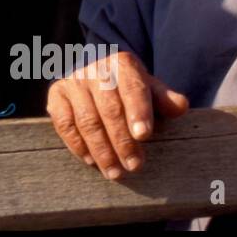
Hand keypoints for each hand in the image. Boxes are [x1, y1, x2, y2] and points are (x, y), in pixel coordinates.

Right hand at [46, 49, 188, 179]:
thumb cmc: (130, 90)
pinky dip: (76, 144)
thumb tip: (180, 106)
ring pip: (86, 119)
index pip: (132, 88)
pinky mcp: (56, 94)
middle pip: (109, 108)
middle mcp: (95, 69)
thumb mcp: (150, 90)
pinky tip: (90, 160)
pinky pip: (64, 123)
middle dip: (122, 140)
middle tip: (134, 165)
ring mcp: (73, 81)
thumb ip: (164, 99)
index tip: (144, 135)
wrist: (97, 78)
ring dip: (101, 149)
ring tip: (114, 171)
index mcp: (122, 64)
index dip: (138, 112)